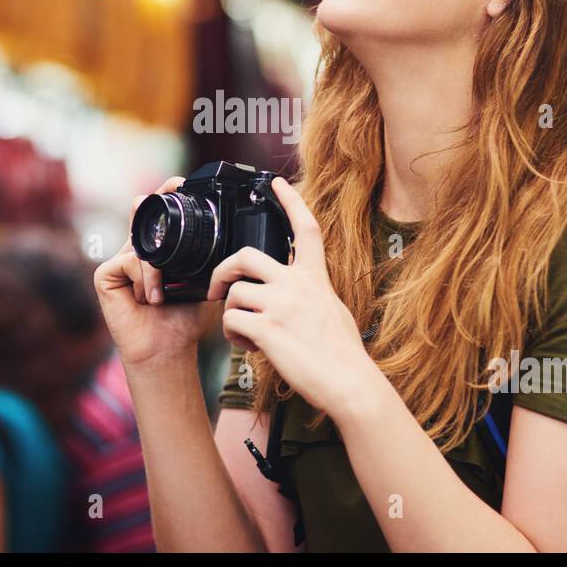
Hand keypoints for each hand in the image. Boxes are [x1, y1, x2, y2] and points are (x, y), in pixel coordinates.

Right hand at [94, 176, 214, 368]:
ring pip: (140, 242)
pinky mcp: (105, 276)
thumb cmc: (186, 317)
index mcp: (159, 248)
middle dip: (154, 199)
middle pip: (140, 211)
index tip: (183, 182)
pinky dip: (147, 280)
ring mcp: (119, 261)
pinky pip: (130, 262)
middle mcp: (136, 250)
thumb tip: (236, 237)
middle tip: (170, 191)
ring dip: (158, 266)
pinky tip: (152, 299)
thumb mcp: (206, 281)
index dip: (168, 194)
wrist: (168, 348)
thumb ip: (212, 259)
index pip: (161, 213)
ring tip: (165, 293)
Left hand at [207, 177, 380, 419]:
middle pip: (245, 255)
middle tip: (217, 289)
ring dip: (230, 315)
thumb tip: (298, 294)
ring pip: (234, 294)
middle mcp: (297, 285)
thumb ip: (312, 294)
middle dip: (224, 270)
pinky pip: (232, 321)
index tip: (276, 183)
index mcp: (315, 278)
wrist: (349, 383)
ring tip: (245, 335)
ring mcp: (281, 305)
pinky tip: (249, 346)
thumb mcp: (333, 310)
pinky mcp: (267, 329)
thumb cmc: (343, 354)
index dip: (290, 201)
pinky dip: (233, 335)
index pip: (305, 229)